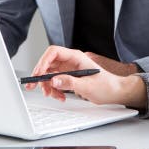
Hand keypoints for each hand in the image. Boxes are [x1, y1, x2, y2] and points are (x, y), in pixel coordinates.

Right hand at [28, 45, 146, 108]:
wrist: (114, 92)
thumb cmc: (106, 85)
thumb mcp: (88, 86)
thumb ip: (70, 82)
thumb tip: (54, 80)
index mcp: (76, 57)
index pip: (54, 52)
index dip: (43, 62)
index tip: (38, 74)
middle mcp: (70, 61)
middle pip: (48, 63)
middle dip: (41, 75)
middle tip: (33, 86)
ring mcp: (69, 69)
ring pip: (50, 74)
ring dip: (48, 86)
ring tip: (54, 96)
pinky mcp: (68, 77)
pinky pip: (55, 81)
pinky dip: (54, 90)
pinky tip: (60, 96)